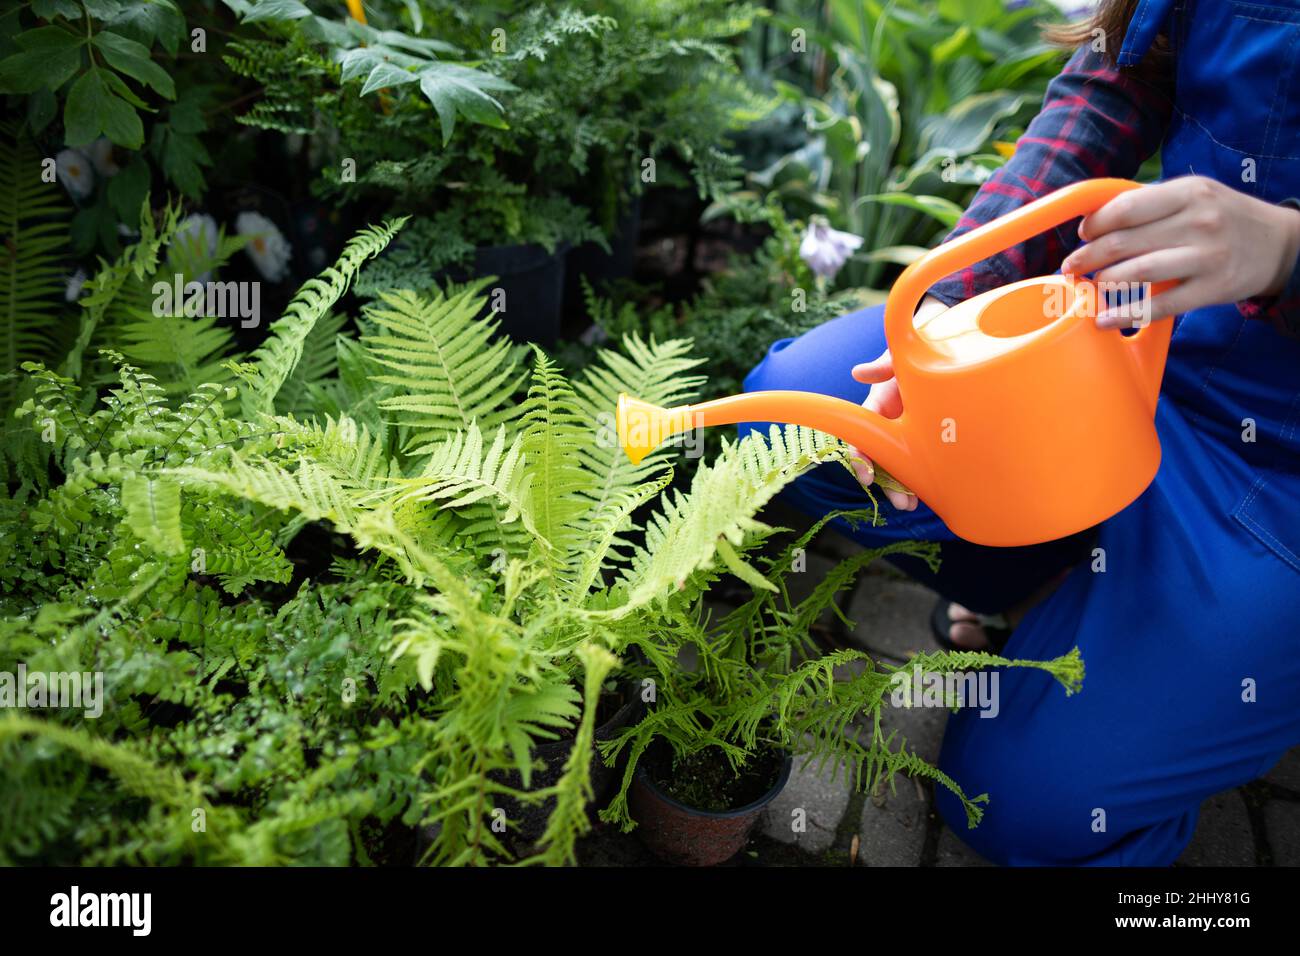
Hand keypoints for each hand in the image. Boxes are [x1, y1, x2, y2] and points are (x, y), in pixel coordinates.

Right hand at [846, 295, 948, 510]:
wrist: (950, 339)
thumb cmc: (919, 344)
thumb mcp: (902, 353)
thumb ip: (884, 365)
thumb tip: (859, 373)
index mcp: (879, 406)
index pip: (862, 436)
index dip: (859, 457)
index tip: (865, 476)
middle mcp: (892, 422)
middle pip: (882, 459)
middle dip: (888, 483)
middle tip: (902, 502)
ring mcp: (911, 430)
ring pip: (902, 464)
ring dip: (904, 486)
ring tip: (913, 505)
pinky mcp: (932, 434)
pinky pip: (924, 459)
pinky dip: (925, 477)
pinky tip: (934, 492)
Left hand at [1061, 176, 1299, 327]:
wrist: (1279, 245)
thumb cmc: (1222, 218)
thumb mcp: (1194, 196)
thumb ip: (1150, 203)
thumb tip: (1092, 217)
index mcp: (1189, 192)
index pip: (1125, 208)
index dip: (1095, 225)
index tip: (1083, 235)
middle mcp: (1199, 222)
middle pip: (1124, 243)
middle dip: (1087, 258)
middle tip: (1071, 267)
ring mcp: (1207, 257)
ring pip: (1137, 273)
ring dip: (1103, 283)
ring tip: (1089, 287)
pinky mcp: (1212, 290)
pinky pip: (1159, 307)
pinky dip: (1125, 315)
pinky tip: (1104, 320)